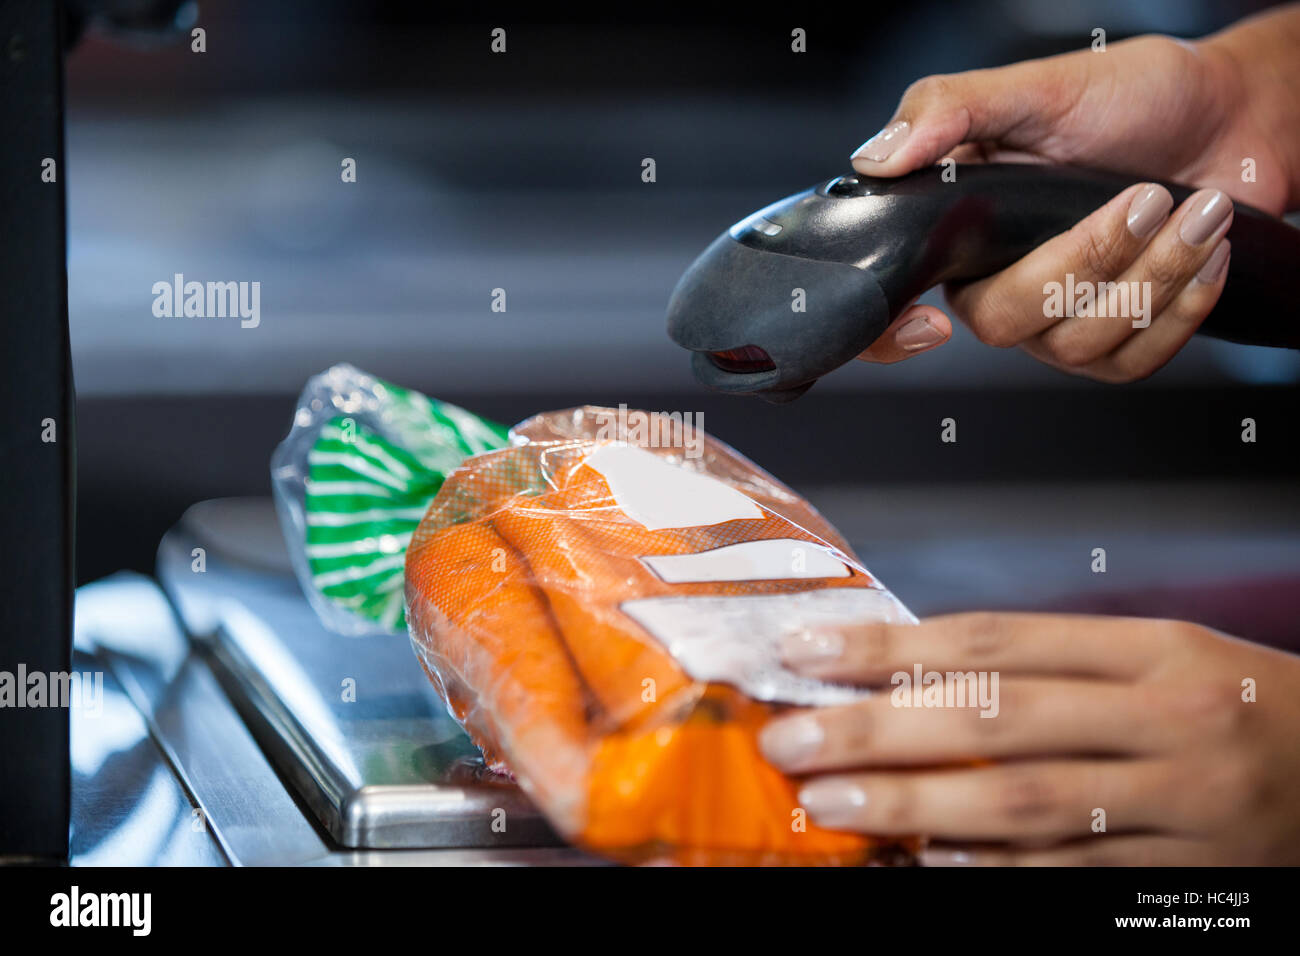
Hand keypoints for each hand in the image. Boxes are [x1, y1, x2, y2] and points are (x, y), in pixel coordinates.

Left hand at [759, 612, 1299, 864]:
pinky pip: (1077, 876)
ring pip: (1028, 803)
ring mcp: (1182, 806)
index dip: (892, 646)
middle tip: (794, 739)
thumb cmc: (1242, 706)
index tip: (808, 649)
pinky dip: (998, 872)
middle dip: (881, 729)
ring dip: (917, 805)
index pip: (996, 640)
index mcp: (1154, 651)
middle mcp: (1168, 721)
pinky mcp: (1191, 877)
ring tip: (833, 805)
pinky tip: (929, 864)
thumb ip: (1055, 663)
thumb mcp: (1166, 658)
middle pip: (997, 718)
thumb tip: (918, 668)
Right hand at [850, 9, 1299, 377]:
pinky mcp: (1117, 343)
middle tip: (1148, 197)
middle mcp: (996, 284)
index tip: (929, 325)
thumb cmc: (1132, 97)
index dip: (891, 336)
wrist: (1228, 115)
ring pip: (1079, 344)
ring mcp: (1055, 323)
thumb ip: (947, 109)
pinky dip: (1182, 307)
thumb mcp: (1035, 88)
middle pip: (1004, 323)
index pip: (893, 305)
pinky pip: (1133, 362)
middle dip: (1090, 260)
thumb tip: (875, 159)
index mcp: (956, 230)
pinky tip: (1205, 251)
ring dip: (1155, 274)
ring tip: (1196, 209)